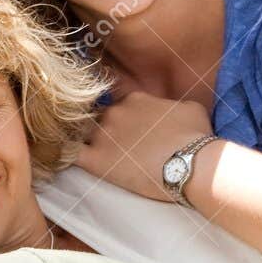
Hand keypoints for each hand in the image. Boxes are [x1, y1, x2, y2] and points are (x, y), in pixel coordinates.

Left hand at [76, 90, 213, 202]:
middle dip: (104, 131)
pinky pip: (70, 154)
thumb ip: (173, 105)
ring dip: (86, 143)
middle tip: (116, 149)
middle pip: (99, 118)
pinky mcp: (96, 160)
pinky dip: (65, 156)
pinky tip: (63, 161)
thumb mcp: (191, 108)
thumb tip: (173, 109)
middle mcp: (115, 112)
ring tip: (93, 157)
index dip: (119, 115)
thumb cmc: (197, 138)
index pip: (115, 100)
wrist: (191, 164)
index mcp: (134, 98)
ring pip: (83, 134)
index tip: (125, 128)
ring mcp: (103, 135)